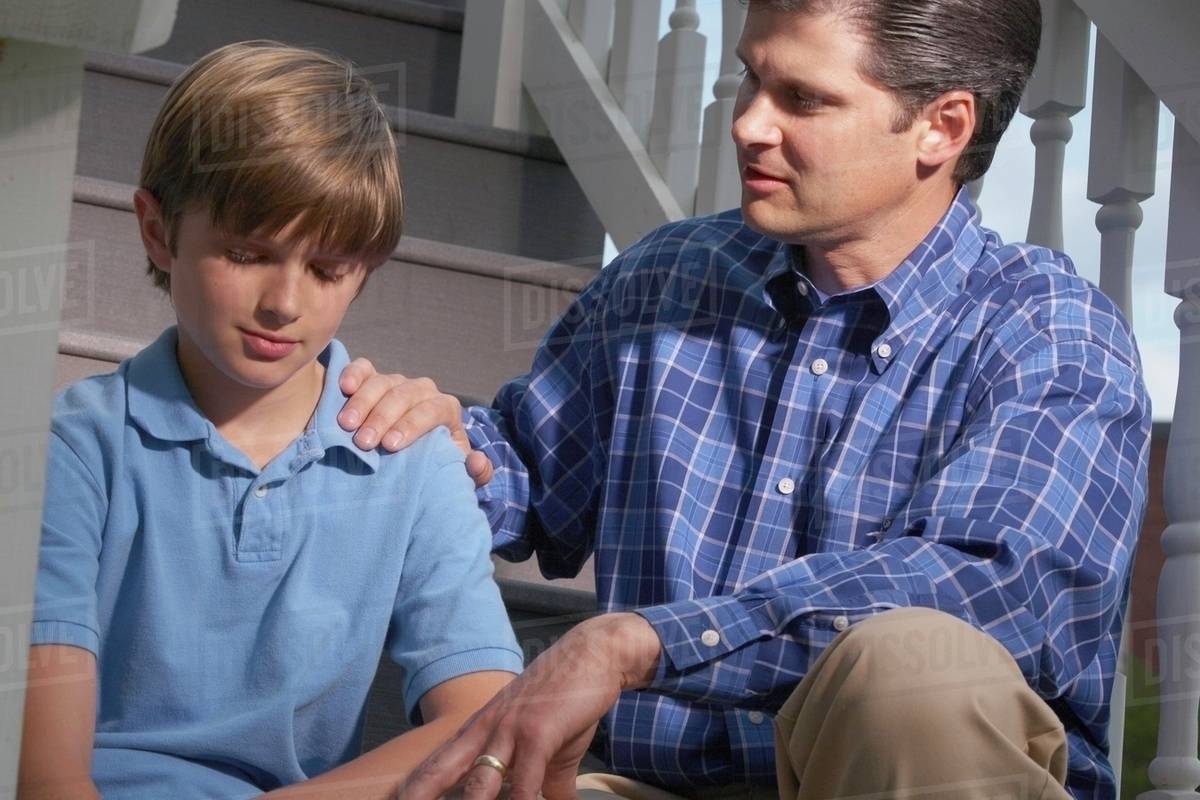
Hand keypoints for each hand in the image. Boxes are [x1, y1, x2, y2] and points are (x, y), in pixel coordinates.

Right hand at [337, 358, 493, 486]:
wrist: (415, 454)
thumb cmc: (434, 463)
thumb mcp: (457, 471)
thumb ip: (476, 472)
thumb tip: (477, 463)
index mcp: (445, 408)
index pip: (432, 410)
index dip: (412, 425)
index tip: (391, 445)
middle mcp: (422, 391)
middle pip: (404, 395)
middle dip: (382, 418)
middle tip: (364, 442)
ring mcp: (397, 382)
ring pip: (382, 382)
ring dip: (363, 402)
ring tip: (347, 425)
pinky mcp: (373, 378)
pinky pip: (363, 368)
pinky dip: (354, 374)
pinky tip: (344, 387)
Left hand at [396, 614, 661, 799]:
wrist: (595, 652)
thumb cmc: (567, 697)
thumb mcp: (550, 744)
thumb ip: (546, 783)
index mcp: (480, 730)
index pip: (436, 765)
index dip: (412, 788)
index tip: (393, 799)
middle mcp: (486, 730)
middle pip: (440, 772)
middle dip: (418, 795)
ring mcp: (509, 730)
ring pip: (476, 785)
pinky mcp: (538, 733)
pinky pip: (524, 782)